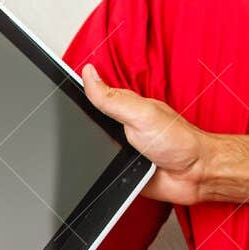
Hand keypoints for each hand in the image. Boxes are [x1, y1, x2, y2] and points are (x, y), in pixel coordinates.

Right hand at [81, 64, 214, 203]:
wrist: (195, 176)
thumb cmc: (179, 141)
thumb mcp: (141, 113)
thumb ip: (112, 98)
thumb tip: (88, 73)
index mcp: (124, 106)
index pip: (91, 95)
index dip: (73, 94)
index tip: (53, 92)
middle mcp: (121, 126)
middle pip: (86, 125)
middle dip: (78, 131)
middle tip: (77, 134)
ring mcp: (121, 150)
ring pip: (90, 151)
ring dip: (89, 155)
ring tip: (96, 155)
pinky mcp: (121, 173)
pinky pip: (101, 174)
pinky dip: (99, 175)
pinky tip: (103, 174)